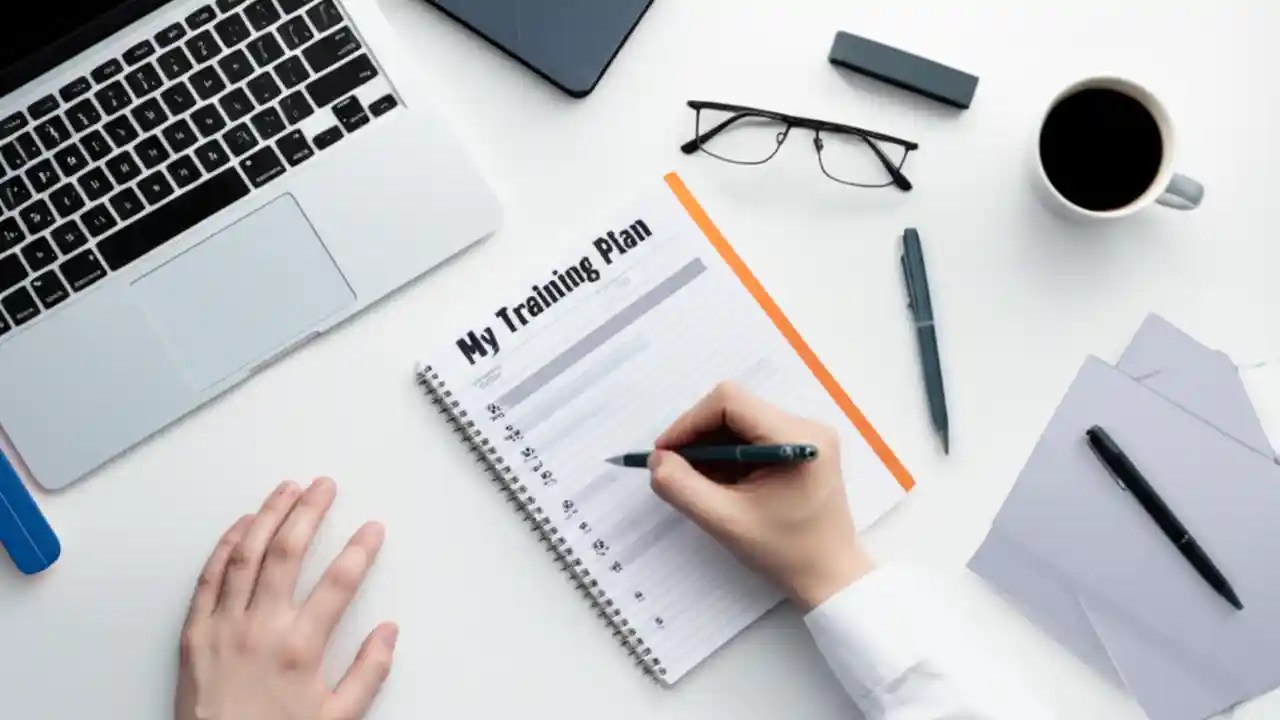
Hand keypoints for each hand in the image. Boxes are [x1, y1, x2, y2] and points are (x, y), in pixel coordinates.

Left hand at [176, 478, 396, 719]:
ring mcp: (223, 626)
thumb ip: (367, 673)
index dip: (360, 550)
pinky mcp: (194, 633)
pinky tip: (241, 526)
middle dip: (309, 512)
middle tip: (324, 486)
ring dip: (268, 515)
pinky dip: (225, 545)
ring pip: (247, 555)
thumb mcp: (337, 719)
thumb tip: (388, 633)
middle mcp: (260, 628)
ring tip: (286, 490)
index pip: (339, 582)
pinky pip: (209, 578)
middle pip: (288, 553)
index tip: (372, 529)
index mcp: (300, 648)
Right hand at [649, 383, 874, 609]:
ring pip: (740, 421)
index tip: (665, 453)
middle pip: (734, 409)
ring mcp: (805, 436)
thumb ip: (683, 488)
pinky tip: (718, 482)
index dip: (690, 422)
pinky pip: (752, 436)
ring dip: (711, 446)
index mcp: (797, 438)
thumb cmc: (784, 552)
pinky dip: (727, 454)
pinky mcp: (799, 448)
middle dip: (698, 436)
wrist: (829, 576)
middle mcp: (806, 427)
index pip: (730, 402)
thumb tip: (656, 460)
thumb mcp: (725, 521)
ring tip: (695, 480)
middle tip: (673, 468)